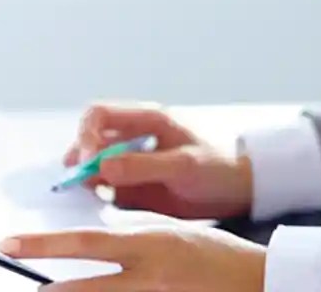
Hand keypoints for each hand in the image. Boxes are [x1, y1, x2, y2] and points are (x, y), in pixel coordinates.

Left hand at [0, 226, 266, 291]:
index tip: (10, 243)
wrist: (264, 283)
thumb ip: (136, 234)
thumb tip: (101, 238)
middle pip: (83, 290)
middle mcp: (149, 278)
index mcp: (149, 244)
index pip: (85, 242)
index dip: (42, 245)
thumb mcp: (174, 231)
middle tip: (29, 291)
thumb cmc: (220, 255)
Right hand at [64, 103, 252, 219]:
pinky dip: (96, 196)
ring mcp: (130, 162)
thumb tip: (102, 167)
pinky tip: (102, 205)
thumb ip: (143, 166)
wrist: (240, 190)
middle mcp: (132, 138)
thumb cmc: (218, 168)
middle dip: (80, 158)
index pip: (98, 114)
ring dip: (85, 178)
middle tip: (79, 182)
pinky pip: (104, 188)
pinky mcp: (132, 186)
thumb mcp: (184, 165)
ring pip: (92, 164)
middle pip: (89, 139)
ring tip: (92, 195)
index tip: (88, 160)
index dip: (86, 134)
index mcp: (145, 120)